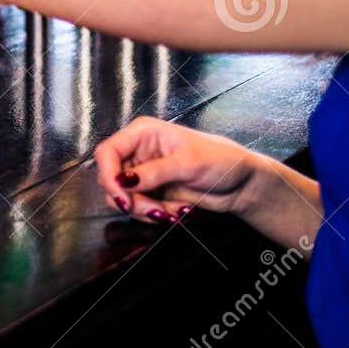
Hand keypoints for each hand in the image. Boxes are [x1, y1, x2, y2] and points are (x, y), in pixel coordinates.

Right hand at [92, 117, 263, 223]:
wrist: (240, 184)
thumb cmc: (220, 160)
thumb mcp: (188, 163)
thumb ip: (154, 172)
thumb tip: (123, 181)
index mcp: (143, 133)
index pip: (108, 152)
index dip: (109, 176)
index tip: (123, 198)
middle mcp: (138, 152)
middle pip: (112, 179)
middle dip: (132, 200)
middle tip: (156, 210)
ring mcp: (143, 173)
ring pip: (123, 198)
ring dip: (145, 210)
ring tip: (173, 211)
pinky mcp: (150, 192)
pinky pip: (138, 208)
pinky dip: (154, 214)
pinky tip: (176, 210)